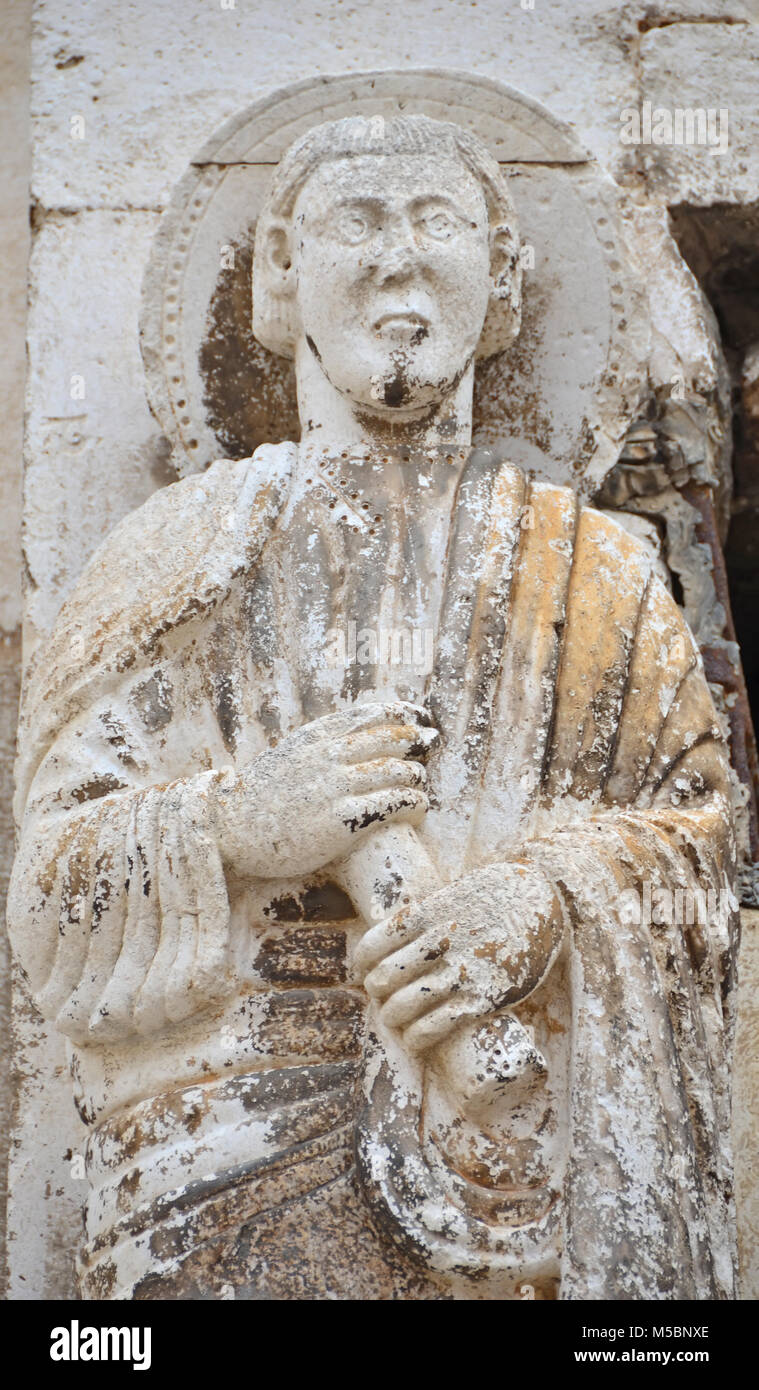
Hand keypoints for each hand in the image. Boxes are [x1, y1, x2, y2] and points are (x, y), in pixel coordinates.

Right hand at [210, 701, 437, 878]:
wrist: (232, 829)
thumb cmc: (261, 798)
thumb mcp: (290, 755)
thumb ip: (320, 745)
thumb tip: (353, 741)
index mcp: (317, 736)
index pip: (372, 713)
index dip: (403, 712)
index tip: (421, 715)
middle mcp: (329, 755)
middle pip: (392, 737)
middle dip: (419, 739)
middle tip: (433, 744)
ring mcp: (336, 786)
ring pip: (400, 771)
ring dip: (419, 777)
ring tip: (422, 787)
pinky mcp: (342, 819)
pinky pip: (393, 803)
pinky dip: (414, 803)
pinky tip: (418, 808)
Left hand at [355, 861, 563, 1054]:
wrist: (549, 900)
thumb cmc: (499, 894)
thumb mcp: (456, 893)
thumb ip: (430, 915)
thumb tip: (399, 936)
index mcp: (429, 913)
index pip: (375, 944)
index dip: (362, 963)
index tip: (365, 971)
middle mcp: (441, 941)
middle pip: (385, 977)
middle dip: (377, 992)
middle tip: (382, 997)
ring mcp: (463, 970)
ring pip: (406, 1004)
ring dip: (393, 1017)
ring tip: (395, 1020)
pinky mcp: (485, 995)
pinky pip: (440, 1023)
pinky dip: (419, 1036)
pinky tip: (415, 1040)